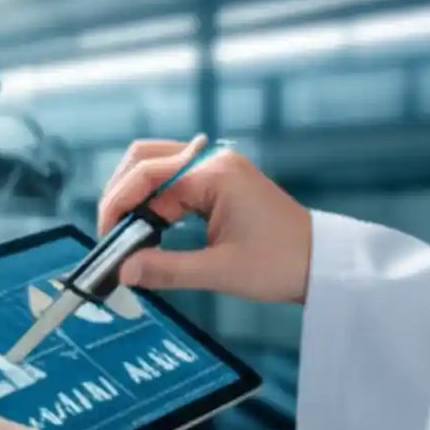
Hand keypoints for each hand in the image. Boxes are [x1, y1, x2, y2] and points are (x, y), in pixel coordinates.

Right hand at [97, 137, 312, 302]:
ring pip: (154, 164)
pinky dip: (151, 198)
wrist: (322, 264)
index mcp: (214, 174)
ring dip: (133, 193)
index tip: (106, 240)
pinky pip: (171, 178)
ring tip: (125, 230)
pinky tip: (148, 226)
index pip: (147, 178)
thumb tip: (123, 270)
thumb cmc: (280, 265)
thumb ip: (166, 269)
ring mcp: (216, 167)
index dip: (118, 207)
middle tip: (109, 232)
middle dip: (119, 193)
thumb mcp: (219, 271)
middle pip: (143, 158)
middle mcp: (213, 161)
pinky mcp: (218, 180)